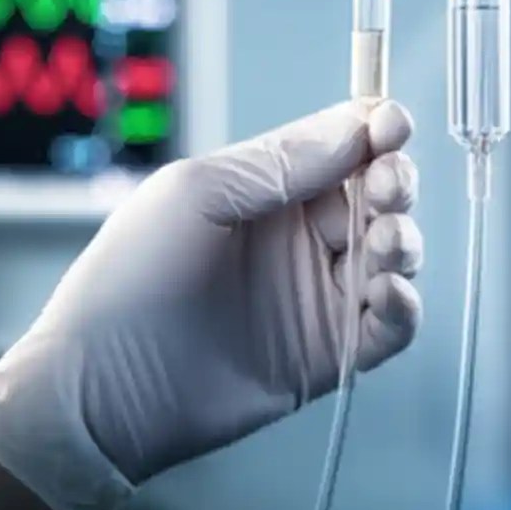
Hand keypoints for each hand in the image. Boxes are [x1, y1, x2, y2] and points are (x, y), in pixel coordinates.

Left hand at [0, 99, 422, 509]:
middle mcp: (294, 239)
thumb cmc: (129, 278)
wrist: (105, 387)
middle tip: (388, 186)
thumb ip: (279, 163)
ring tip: (383, 243)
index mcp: (262, 191)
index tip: (393, 122)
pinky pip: (387, 327)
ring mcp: (313, 297)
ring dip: (403, 241)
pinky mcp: (326, 355)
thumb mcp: (197, 195)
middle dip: (395, 182)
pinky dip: (405, 306)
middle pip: (375, 197)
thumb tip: (356, 127)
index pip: (337, 148)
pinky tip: (387, 294)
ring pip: (391, 257)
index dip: (373, 130)